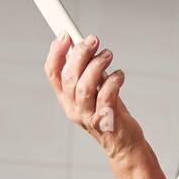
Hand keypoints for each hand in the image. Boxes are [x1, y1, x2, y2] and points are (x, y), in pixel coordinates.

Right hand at [43, 33, 143, 162]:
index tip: (65, 34)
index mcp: (66, 99)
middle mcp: (73, 108)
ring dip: (96, 66)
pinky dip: (113, 81)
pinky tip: (119, 75)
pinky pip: (106, 96)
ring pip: (84, 87)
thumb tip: (86, 45)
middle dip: (80, 54)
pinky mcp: (105, 121)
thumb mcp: (95, 91)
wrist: (125, 144)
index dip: (56, 53)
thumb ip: (88, 72)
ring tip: (108, 55)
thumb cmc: (110, 113)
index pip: (53, 74)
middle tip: (93, 40)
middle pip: (69, 78)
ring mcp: (88, 116)